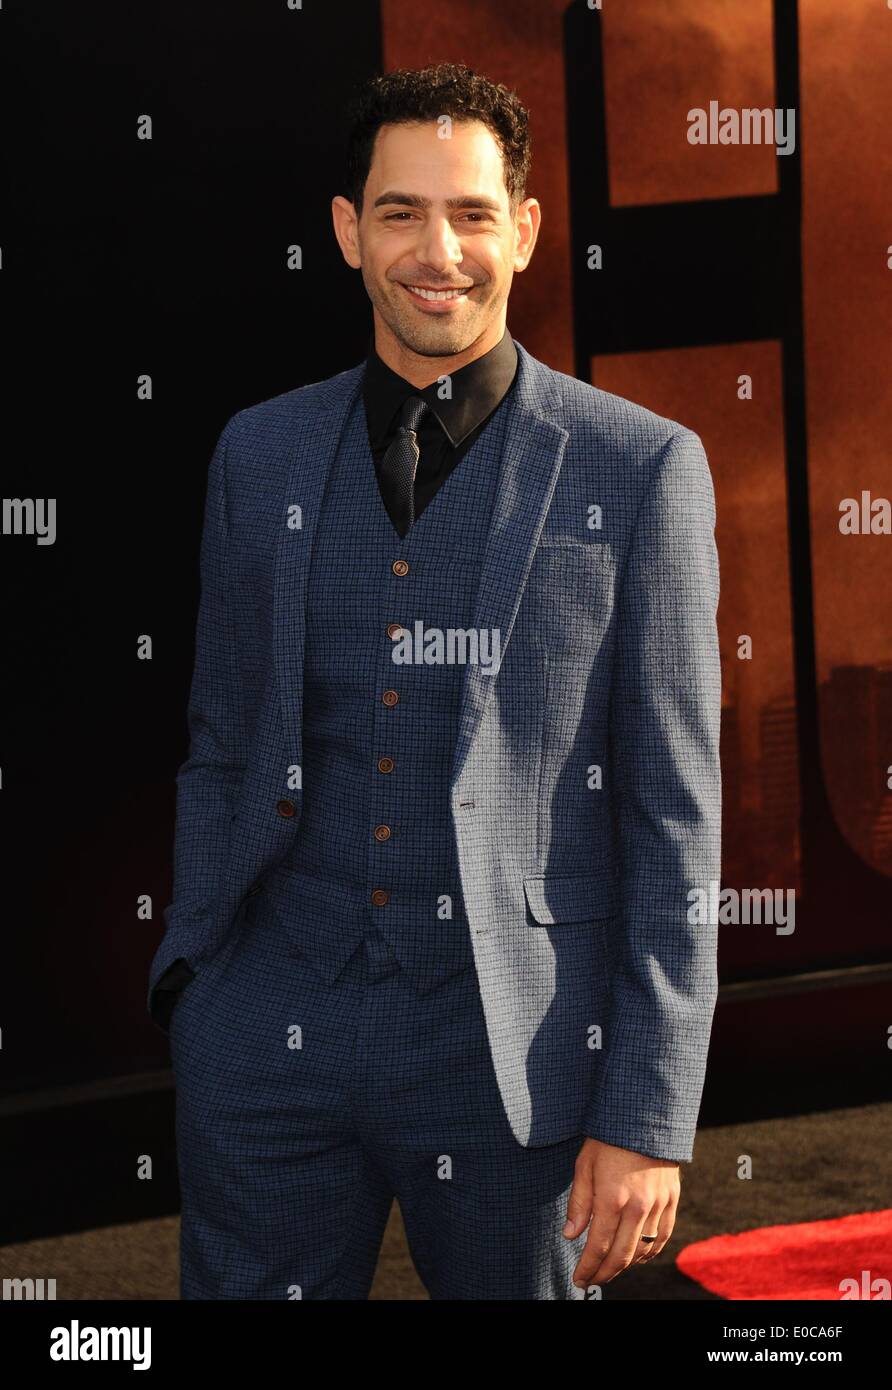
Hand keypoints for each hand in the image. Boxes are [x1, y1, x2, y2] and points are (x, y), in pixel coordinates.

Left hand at [564, 1137, 680, 1288]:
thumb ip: (579, 1203)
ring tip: (611, 1269)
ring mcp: (658, 1204)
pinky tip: (639, 1256)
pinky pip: (663, 1236)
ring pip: (643, 1249)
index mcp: (612, 1198)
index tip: (579, 1279)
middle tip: (592, 1280)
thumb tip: (570, 1234)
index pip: (598, 1246)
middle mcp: (637, 1206)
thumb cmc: (609, 1137)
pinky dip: (651, 1252)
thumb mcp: (584, 1165)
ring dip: (626, 1265)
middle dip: (605, 1273)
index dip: (588, 1267)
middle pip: (621, 1255)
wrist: (644, 1115)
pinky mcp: (672, 1198)